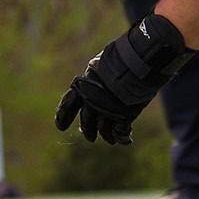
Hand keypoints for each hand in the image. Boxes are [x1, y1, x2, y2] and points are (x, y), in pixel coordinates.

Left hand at [55, 14, 198, 145]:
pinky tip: (125, 139)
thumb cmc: (121, 59)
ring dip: (106, 136)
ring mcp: (108, 109)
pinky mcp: (124, 115)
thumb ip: (95, 82)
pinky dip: (122, 137)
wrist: (138, 60)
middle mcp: (93, 100)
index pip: (68, 103)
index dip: (63, 116)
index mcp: (84, 85)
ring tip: (111, 139)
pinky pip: (119, 132)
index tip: (60, 127)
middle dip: (88, 131)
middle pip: (86, 122)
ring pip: (103, 130)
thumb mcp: (100, 66)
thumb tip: (91, 94)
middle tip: (90, 137)